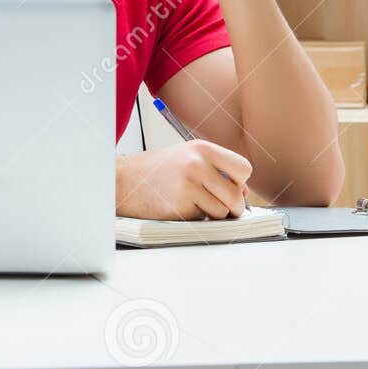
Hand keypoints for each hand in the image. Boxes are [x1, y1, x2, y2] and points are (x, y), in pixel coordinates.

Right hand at [116, 141, 252, 219]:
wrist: (123, 180)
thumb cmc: (157, 170)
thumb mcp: (187, 157)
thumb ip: (216, 169)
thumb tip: (245, 192)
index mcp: (203, 149)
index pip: (244, 168)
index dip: (240, 182)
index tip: (230, 187)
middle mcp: (198, 164)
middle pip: (236, 195)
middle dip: (232, 206)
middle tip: (220, 206)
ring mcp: (189, 185)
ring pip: (222, 212)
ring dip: (213, 214)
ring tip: (194, 204)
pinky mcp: (180, 206)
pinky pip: (202, 219)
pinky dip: (195, 218)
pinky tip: (179, 207)